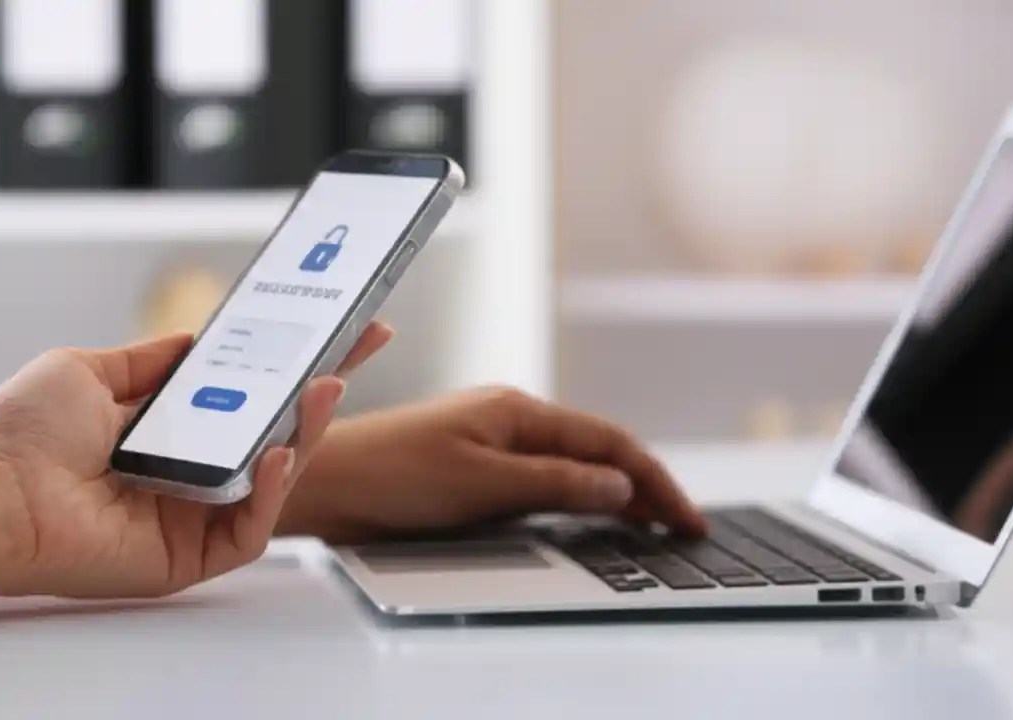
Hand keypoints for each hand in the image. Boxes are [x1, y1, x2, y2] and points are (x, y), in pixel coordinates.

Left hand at [0, 324, 391, 598]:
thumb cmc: (22, 438)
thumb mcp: (89, 369)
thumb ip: (150, 359)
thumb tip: (197, 340)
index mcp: (167, 433)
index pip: (244, 398)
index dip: (289, 366)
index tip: (332, 331)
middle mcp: (188, 474)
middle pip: (273, 434)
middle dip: (318, 393)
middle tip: (356, 350)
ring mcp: (193, 516)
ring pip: (273, 479)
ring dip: (306, 433)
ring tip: (325, 389)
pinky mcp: (191, 556)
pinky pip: (251, 527)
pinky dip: (272, 492)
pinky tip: (276, 454)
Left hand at [281, 387, 706, 541]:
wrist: (326, 480)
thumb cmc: (392, 473)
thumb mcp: (481, 482)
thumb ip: (554, 483)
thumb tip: (620, 486)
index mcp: (518, 411)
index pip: (608, 442)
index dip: (654, 479)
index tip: (686, 517)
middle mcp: (511, 420)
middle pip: (596, 450)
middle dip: (644, 486)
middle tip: (681, 528)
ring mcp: (493, 442)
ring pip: (571, 465)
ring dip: (613, 492)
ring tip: (651, 526)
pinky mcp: (475, 467)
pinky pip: (541, 479)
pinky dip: (576, 498)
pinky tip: (589, 518)